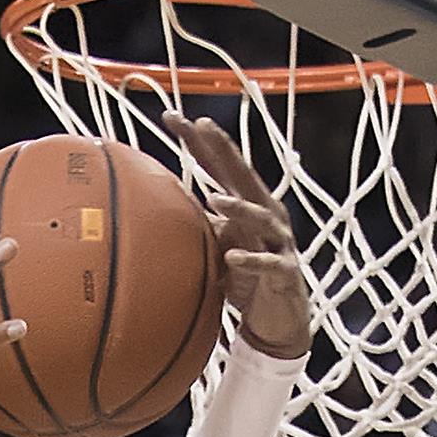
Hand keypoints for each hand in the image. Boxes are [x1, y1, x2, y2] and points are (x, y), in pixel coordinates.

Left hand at [162, 113, 310, 359]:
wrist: (279, 320)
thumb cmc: (245, 278)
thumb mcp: (217, 246)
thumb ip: (197, 224)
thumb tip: (151, 209)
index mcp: (245, 206)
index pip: (218, 167)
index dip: (197, 141)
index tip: (170, 116)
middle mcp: (265, 216)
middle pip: (243, 176)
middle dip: (223, 149)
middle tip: (202, 126)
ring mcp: (278, 242)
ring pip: (261, 217)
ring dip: (238, 207)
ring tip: (214, 199)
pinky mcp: (285, 272)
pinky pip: (268, 264)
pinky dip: (250, 261)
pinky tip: (231, 259)